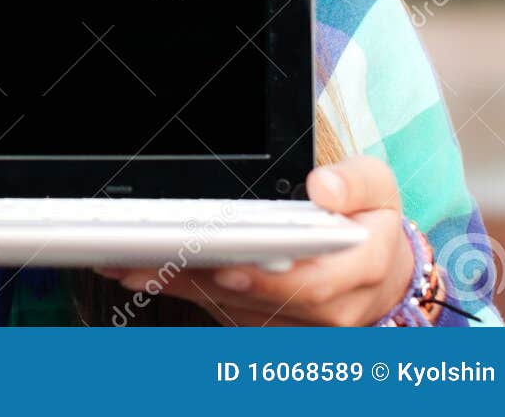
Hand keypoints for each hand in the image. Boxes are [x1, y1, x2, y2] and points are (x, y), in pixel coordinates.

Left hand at [95, 156, 414, 325]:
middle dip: (201, 281)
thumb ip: (355, 183)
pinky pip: (218, 310)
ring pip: (230, 308)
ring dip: (177, 286)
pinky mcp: (263, 321)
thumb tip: (324, 188)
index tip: (226, 267)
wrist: (377, 270)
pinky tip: (137, 271)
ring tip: (126, 262)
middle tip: (150, 262)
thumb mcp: (377, 189)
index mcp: (358, 272)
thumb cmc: (369, 222)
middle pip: (257, 299)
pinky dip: (180, 290)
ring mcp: (292, 321)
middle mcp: (326, 307)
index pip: (312, 285)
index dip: (267, 280)